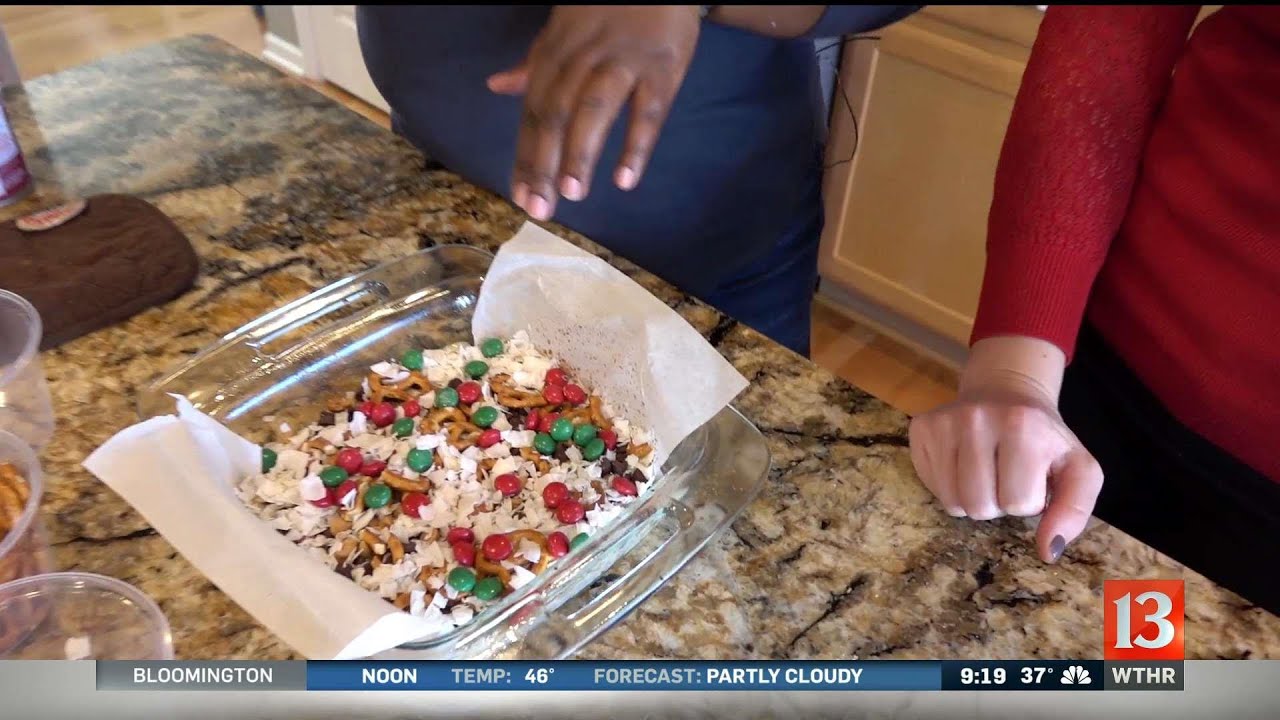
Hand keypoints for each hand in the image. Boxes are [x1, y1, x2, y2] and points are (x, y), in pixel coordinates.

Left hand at [487, 5, 700, 219]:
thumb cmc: (611, 7)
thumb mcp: (565, 27)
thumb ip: (534, 62)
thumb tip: (496, 86)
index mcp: (557, 51)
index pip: (534, 108)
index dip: (526, 152)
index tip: (519, 195)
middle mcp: (584, 56)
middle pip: (557, 112)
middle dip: (544, 162)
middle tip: (538, 208)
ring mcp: (624, 59)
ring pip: (595, 107)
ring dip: (580, 151)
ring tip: (570, 194)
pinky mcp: (663, 65)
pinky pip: (648, 108)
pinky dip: (637, 143)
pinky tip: (625, 178)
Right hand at [907, 337, 1103, 562]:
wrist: (1007, 393)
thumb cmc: (1044, 439)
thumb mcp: (1078, 470)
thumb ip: (1074, 511)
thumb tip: (1047, 552)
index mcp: (1023, 426)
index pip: (1017, 503)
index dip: (1027, 501)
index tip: (1030, 479)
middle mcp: (977, 418)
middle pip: (979, 506)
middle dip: (996, 504)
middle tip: (1004, 479)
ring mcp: (944, 422)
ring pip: (952, 502)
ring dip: (972, 500)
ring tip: (984, 475)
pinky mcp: (922, 428)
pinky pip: (931, 487)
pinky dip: (948, 487)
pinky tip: (962, 465)